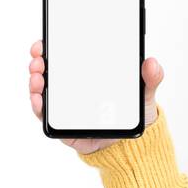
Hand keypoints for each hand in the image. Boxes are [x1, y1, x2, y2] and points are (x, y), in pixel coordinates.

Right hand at [28, 39, 162, 154]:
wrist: (132, 144)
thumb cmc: (132, 113)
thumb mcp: (144, 94)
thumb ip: (151, 78)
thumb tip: (152, 63)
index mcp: (86, 75)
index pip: (64, 56)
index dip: (50, 47)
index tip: (43, 42)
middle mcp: (70, 89)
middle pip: (47, 71)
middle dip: (38, 62)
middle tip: (39, 59)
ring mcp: (64, 107)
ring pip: (42, 92)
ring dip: (35, 83)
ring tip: (37, 78)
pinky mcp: (63, 127)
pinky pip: (47, 117)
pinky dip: (39, 107)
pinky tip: (39, 100)